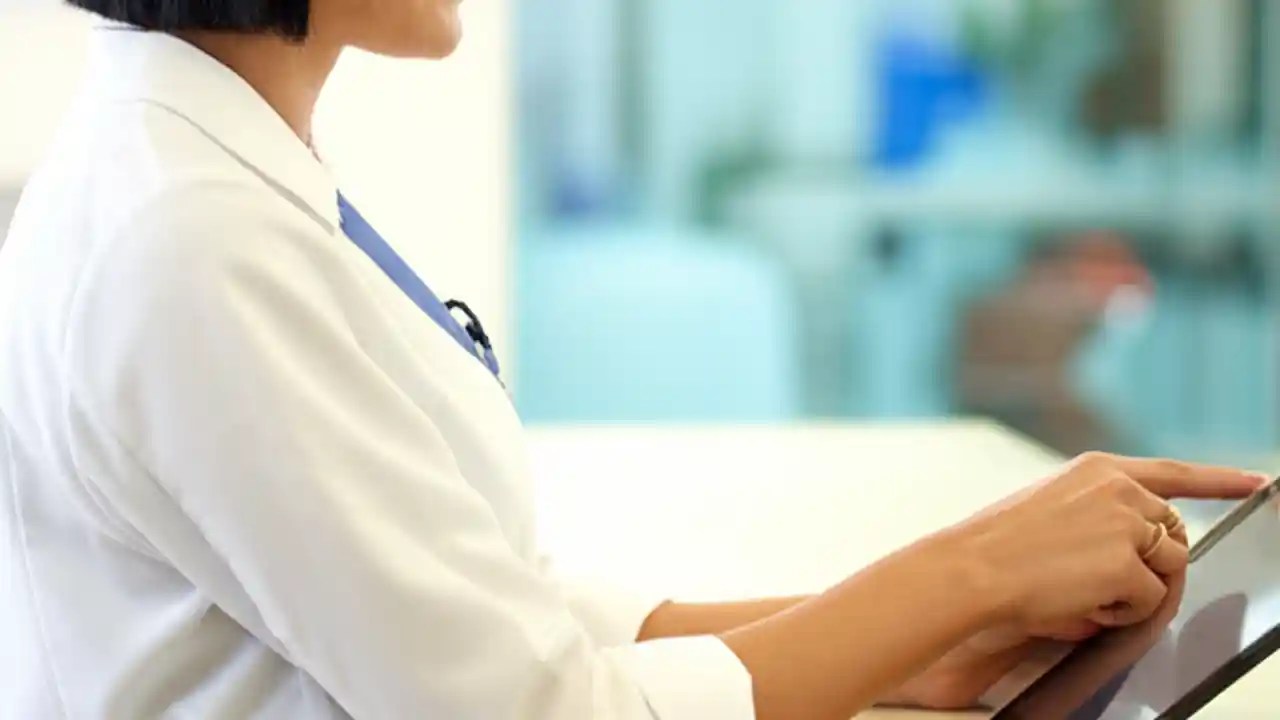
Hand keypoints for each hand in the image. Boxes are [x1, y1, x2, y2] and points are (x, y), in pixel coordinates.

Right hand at [958, 453, 1258, 632]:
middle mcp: (1121, 489)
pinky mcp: (1128, 563)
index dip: (1221, 480)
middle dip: (1153, 563)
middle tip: (1107, 581)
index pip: (1174, 473)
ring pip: (1168, 568)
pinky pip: (1150, 600)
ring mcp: (1128, 524)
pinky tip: (1084, 601)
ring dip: (1136, 589)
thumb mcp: (1055, 509)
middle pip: (1174, 534)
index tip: (1257, 482)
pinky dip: (1123, 611)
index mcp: (1098, 470)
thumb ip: (1106, 519)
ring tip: (1084, 589)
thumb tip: (1147, 565)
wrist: (973, 567)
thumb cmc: (998, 545)